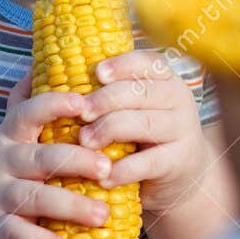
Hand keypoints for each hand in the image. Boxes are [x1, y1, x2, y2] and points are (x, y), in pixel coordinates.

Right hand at [0, 76, 117, 238]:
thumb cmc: (3, 169)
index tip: (84, 103)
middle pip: (42, 158)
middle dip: (77, 162)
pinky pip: (19, 235)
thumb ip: (27, 103)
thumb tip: (45, 58)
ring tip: (103, 214)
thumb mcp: (10, 133)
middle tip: (108, 168)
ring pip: (35, 198)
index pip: (29, 112)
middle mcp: (2, 162)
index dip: (55, 105)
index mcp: (10, 135)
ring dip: (71, 206)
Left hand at [78, 49, 213, 214]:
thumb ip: (109, 94)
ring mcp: (182, 130)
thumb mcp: (133, 108)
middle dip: (106, 100)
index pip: (146, 62)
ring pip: (144, 124)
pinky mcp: (178, 162)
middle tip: (81, 112)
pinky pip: (148, 162)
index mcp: (164, 78)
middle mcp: (178, 99)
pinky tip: (102, 176)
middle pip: (141, 92)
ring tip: (84, 142)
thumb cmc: (143, 134)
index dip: (122, 65)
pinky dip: (122, 170)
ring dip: (109, 131)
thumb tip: (58, 79)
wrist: (179, 174)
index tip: (97, 73)